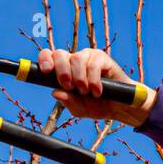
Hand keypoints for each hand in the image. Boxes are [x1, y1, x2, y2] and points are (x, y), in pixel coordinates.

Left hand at [37, 47, 155, 126]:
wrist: (118, 106)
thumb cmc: (96, 105)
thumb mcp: (79, 108)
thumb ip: (67, 102)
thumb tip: (55, 92)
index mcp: (63, 70)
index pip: (48, 57)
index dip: (44, 60)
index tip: (46, 71)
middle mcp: (73, 61)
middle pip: (59, 54)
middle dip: (61, 71)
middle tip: (69, 86)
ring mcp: (87, 57)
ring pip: (76, 59)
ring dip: (80, 78)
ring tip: (87, 92)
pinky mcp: (101, 57)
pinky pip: (92, 64)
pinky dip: (93, 80)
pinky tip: (97, 91)